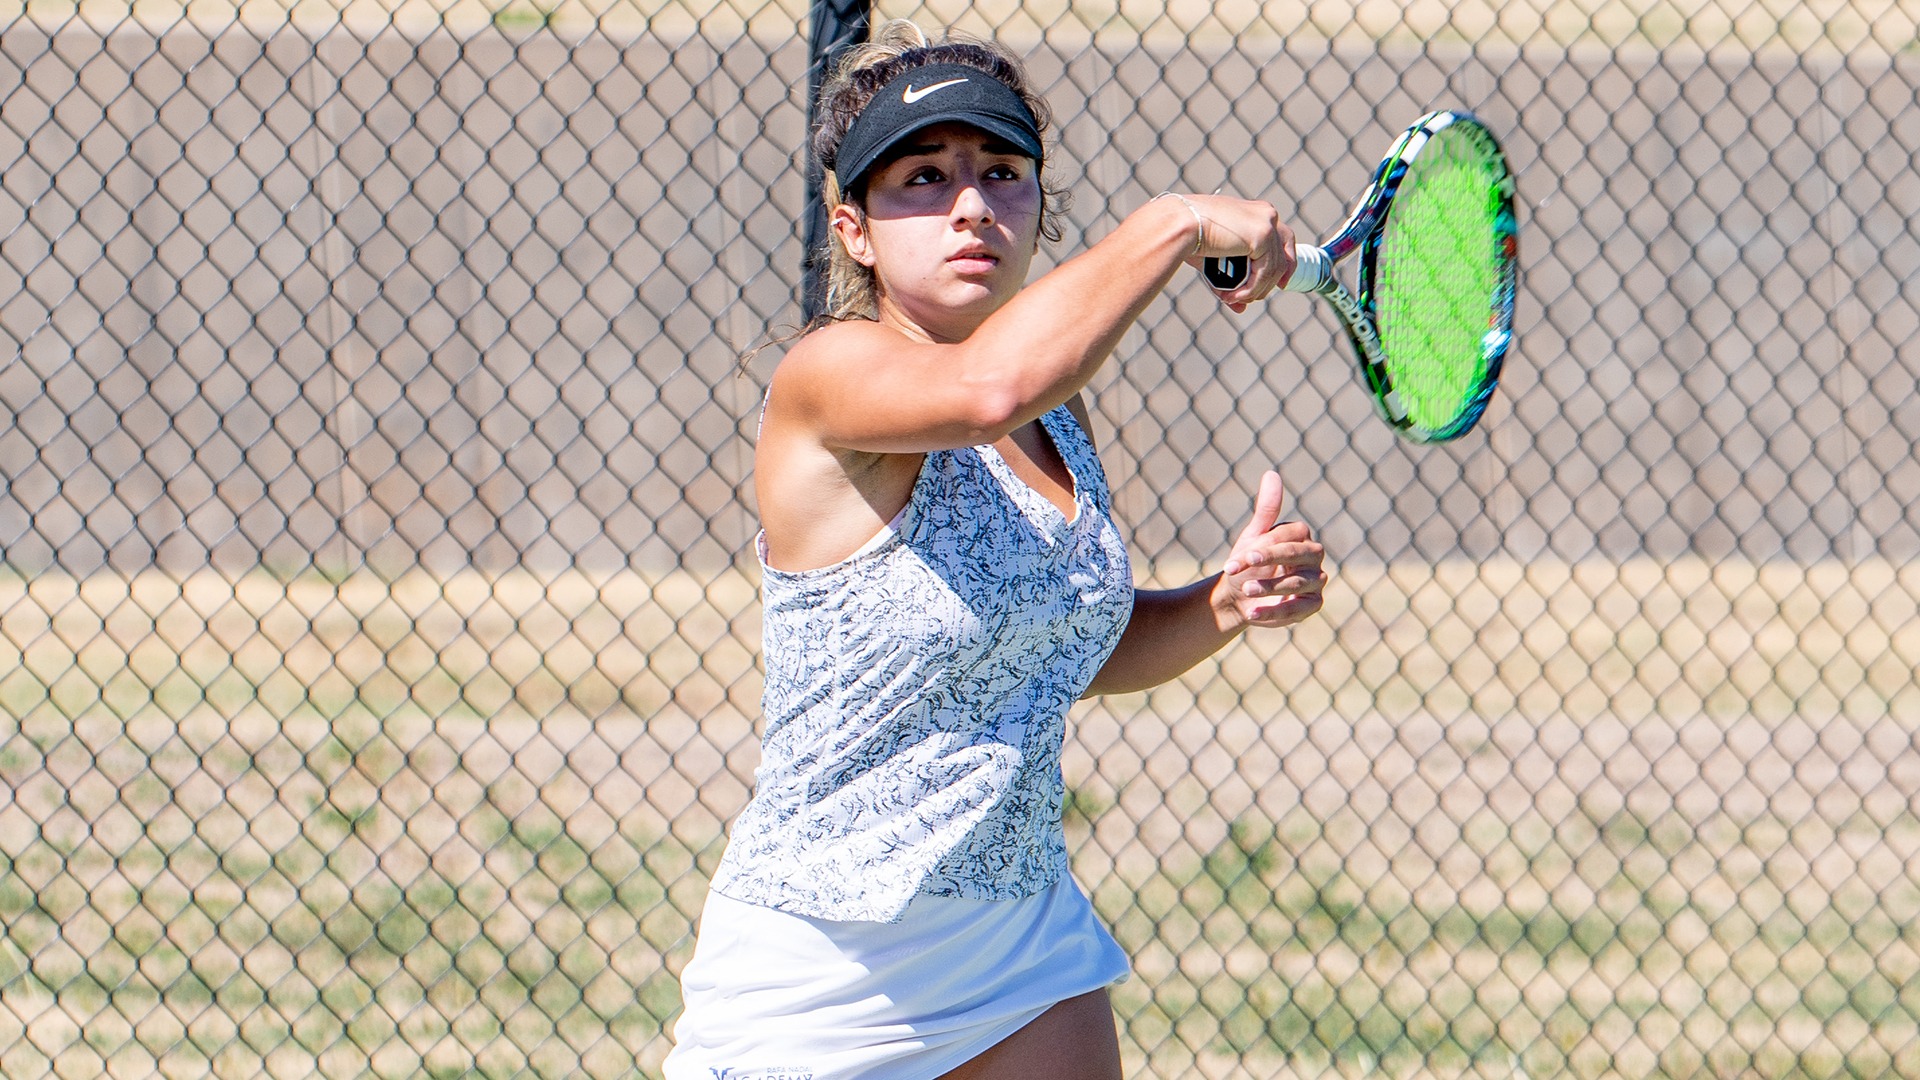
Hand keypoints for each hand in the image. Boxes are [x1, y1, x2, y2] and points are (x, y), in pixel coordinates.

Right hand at [1185, 194, 1297, 311]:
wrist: (1180, 223)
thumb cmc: (1190, 235)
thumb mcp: (1217, 259)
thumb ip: (1233, 279)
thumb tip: (1240, 306)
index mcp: (1258, 212)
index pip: (1284, 238)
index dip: (1287, 263)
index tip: (1282, 285)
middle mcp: (1267, 214)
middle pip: (1285, 255)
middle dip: (1273, 281)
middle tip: (1254, 298)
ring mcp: (1267, 224)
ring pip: (1274, 269)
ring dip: (1255, 290)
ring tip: (1232, 298)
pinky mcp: (1262, 236)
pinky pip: (1264, 273)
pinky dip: (1250, 289)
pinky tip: (1233, 296)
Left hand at [1216, 470, 1324, 629]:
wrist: (1240, 596)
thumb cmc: (1249, 563)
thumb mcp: (1254, 536)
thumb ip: (1267, 509)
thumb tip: (1272, 473)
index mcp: (1301, 535)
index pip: (1286, 537)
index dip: (1262, 548)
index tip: (1236, 559)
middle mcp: (1314, 557)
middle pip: (1297, 556)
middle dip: (1269, 562)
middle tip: (1243, 568)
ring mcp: (1316, 582)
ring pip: (1297, 583)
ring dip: (1269, 588)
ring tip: (1246, 590)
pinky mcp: (1312, 605)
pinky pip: (1298, 609)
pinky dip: (1274, 612)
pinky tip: (1251, 613)